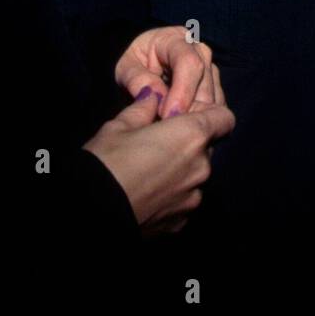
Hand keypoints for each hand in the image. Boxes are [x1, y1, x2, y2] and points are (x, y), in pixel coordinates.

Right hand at [83, 90, 235, 234]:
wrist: (90, 214)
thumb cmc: (105, 163)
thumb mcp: (119, 126)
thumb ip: (143, 107)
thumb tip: (152, 94)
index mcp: (192, 136)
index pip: (224, 118)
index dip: (208, 114)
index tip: (184, 116)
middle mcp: (201, 167)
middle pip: (206, 148)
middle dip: (188, 143)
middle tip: (157, 144)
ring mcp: (193, 197)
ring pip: (195, 176)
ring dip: (180, 171)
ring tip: (148, 172)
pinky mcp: (181, 221)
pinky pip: (183, 200)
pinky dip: (171, 195)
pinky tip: (147, 193)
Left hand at [115, 26, 224, 118]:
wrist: (142, 58)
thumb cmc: (133, 61)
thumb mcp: (125, 67)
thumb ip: (137, 79)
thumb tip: (159, 98)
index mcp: (176, 39)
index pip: (189, 62)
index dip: (182, 91)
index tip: (168, 115)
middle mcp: (199, 50)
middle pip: (204, 84)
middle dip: (188, 110)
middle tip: (166, 128)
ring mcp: (209, 66)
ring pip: (213, 97)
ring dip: (195, 115)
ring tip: (172, 128)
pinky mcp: (214, 84)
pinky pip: (216, 105)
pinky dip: (202, 118)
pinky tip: (183, 125)